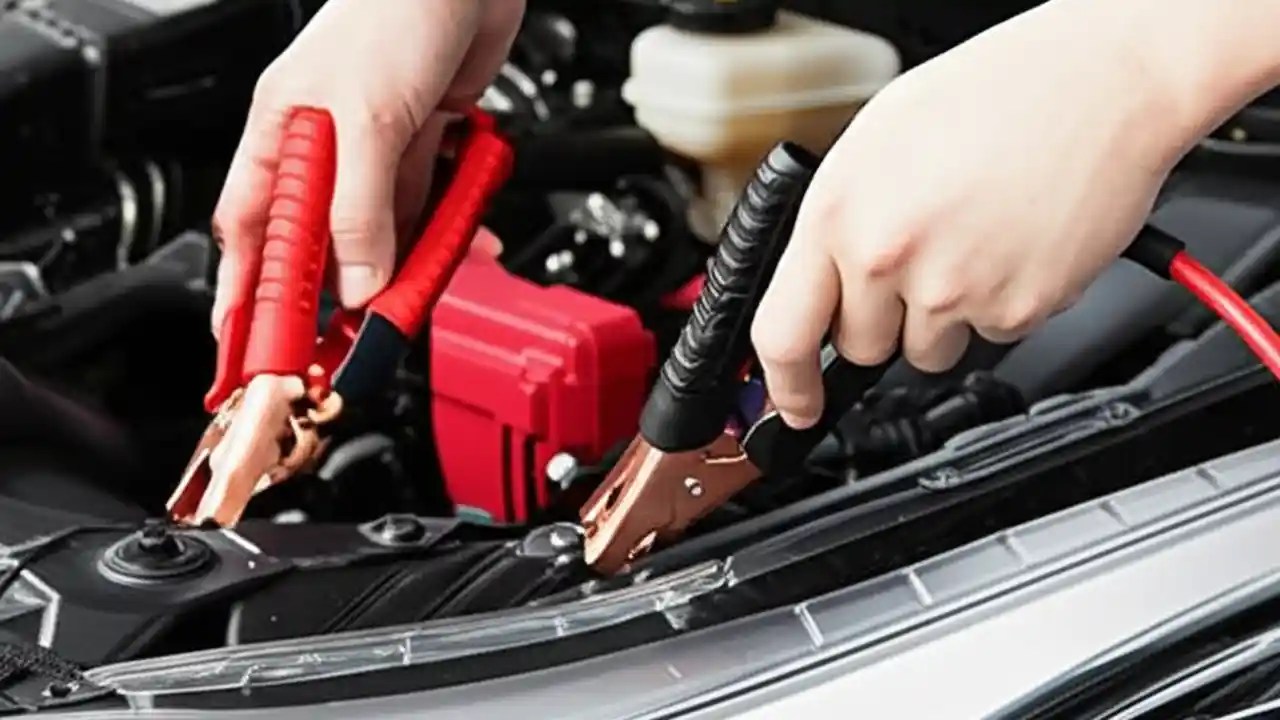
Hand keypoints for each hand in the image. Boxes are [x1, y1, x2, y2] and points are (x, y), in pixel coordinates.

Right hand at [210, 0, 523, 336]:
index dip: (248, 293)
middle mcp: (326, 146)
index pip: (252, 232)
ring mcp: (377, 148)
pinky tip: (466, 244)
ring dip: (406, 266)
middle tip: (354, 337)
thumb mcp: (367, 119)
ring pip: (383, 232)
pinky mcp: (424, 145)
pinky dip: (449, 231)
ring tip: (420, 296)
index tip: (251, 346)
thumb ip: (359, 211)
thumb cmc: (395, 8)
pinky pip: (431, 207)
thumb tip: (359, 284)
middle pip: (323, 244)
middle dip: (340, 293)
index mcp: (282, 134)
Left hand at [751, 0, 1198, 428]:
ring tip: (972, 240)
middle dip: (880, 322)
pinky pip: (991, 335)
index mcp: (839, 212)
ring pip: (927, 350)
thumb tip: (813, 287)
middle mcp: (889, 256)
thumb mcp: (874, 145)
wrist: (1100, 83)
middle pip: (861, 348)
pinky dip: (1000, 303)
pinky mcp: (1017, 309)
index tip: (792, 405)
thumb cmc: (993, 94)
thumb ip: (837, 223)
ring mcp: (954, 289)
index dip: (786, 383)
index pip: (783, 332)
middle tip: (919, 260)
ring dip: (942, 316)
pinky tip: (1010, 244)